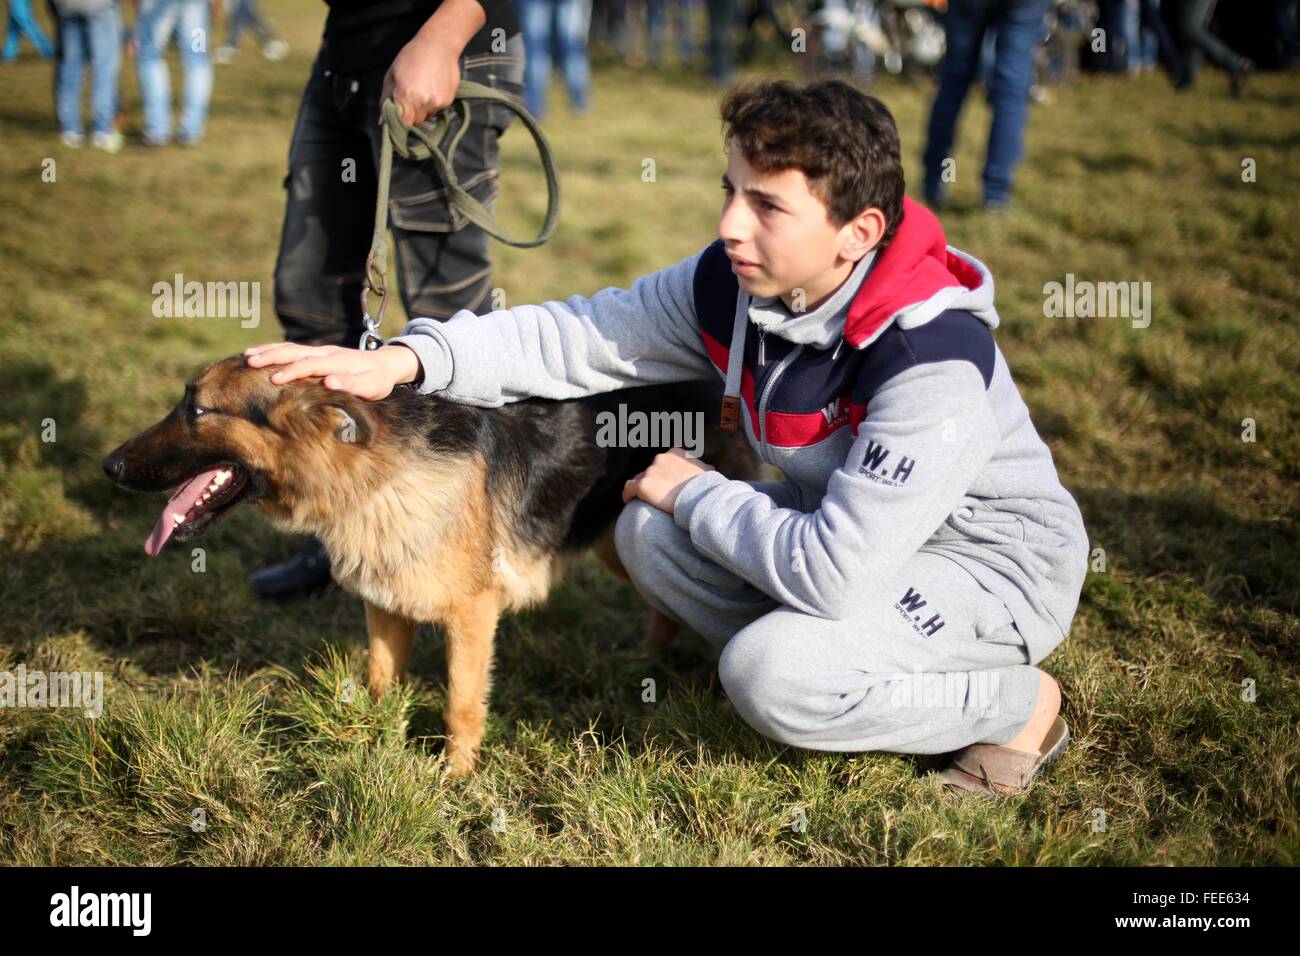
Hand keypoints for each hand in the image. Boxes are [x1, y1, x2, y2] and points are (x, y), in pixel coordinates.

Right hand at [243, 343, 419, 400]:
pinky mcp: (317, 353)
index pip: (311, 364)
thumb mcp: (372, 387)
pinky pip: (293, 349)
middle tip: (250, 363)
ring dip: (269, 351)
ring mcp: (321, 350)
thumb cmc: (378, 380)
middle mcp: (327, 352)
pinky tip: (259, 354)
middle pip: (295, 350)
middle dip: (272, 356)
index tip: (274, 381)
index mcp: (339, 361)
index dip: (293, 371)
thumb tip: (328, 383)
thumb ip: (352, 384)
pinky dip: (275, 350)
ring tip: (246, 356)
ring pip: (291, 347)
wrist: (386, 364)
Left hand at [382, 33, 461, 125]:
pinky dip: (434, 103)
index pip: (402, 123)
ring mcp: (436, 102)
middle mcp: (422, 102)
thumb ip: (386, 99)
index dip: (400, 122)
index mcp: (405, 95)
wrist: (439, 45)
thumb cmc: (411, 57)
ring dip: (423, 109)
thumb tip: (382, 121)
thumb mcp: (392, 75)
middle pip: (415, 122)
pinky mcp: (447, 101)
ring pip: (427, 117)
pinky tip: (432, 88)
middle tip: (411, 97)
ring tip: (423, 90)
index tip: (399, 117)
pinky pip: (437, 110)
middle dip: (411, 114)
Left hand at [621, 448, 716, 513]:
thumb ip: (703, 468)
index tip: (663, 482)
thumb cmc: (707, 487)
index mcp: (675, 453)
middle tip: (654, 494)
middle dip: (651, 481)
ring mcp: (651, 471)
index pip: (663, 462)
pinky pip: (629, 488)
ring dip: (641, 488)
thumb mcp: (708, 472)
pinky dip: (627, 494)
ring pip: (640, 479)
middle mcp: (661, 459)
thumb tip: (708, 469)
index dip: (661, 472)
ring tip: (641, 500)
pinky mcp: (643, 485)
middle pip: (650, 470)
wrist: (700, 497)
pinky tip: (628, 500)